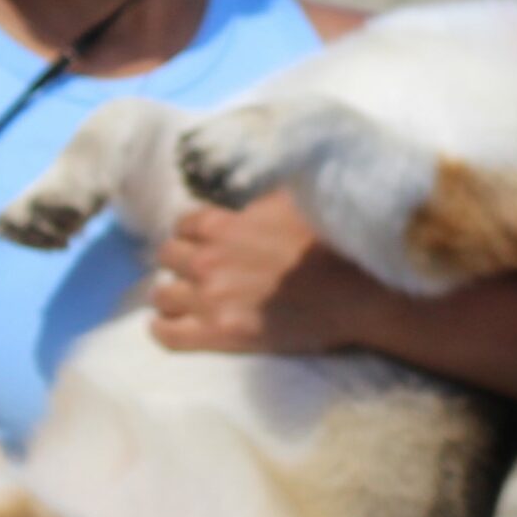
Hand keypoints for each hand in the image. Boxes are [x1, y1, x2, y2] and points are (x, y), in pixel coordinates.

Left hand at [150, 196, 378, 354]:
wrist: (355, 293)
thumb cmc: (330, 244)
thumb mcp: (292, 201)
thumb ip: (257, 198)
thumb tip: (248, 182)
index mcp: (223, 225)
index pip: (182, 224)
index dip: (189, 234)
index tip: (197, 242)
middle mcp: (207, 260)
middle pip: (166, 256)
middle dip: (176, 262)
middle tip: (189, 271)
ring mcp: (209, 299)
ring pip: (161, 295)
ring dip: (168, 295)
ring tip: (178, 299)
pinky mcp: (218, 334)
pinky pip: (168, 334)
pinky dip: (161, 329)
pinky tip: (164, 326)